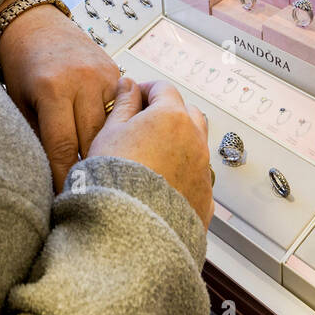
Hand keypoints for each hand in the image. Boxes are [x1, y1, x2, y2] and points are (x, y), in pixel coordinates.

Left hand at [0, 2, 122, 191]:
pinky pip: (121, 109)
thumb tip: (47, 179)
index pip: (63, 147)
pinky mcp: (115, 72)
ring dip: (109, 151)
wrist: (35, 24)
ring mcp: (103, 75)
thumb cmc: (21, 68)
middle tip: (90, 195)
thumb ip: (36, 137)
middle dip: (90, 169)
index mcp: (52, 90)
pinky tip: (119, 147)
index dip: (66, 178)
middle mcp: (82, 81)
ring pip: (112, 127)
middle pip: (93, 140)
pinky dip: (118, 128)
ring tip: (109, 177)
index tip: (67, 200)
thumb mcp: (19, 103)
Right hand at [88, 79, 212, 229]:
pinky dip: (185, 173)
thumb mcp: (109, 132)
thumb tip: (128, 87)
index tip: (133, 97)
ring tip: (154, 153)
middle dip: (168, 113)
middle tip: (145, 123)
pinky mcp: (204, 197)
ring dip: (180, 142)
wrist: (130, 227)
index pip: (163, 89)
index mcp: (172, 117)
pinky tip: (164, 181)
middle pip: (187, 112)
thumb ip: (122, 104)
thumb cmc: (116, 178)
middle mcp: (194, 140)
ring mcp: (203, 169)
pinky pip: (198, 176)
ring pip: (196, 144)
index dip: (145, 90)